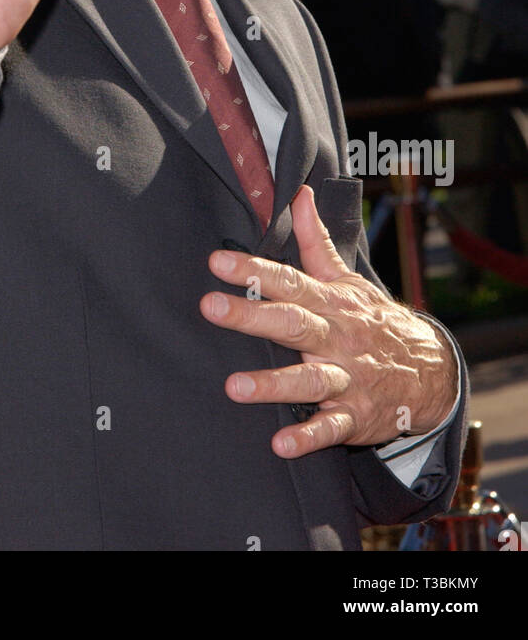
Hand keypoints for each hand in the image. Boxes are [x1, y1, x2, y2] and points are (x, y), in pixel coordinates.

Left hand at [200, 184, 457, 458]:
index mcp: (329, 302)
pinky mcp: (354, 416)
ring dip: (273, 383)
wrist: (429, 372)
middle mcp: (335, 337)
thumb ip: (315, 240)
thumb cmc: (372, 319)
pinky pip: (330, 428)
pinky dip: (308, 437)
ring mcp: (346, 377)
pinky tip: (280, 445)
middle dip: (250, 316)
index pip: (288, 281)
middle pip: (292, 323)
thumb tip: (300, 194)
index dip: (253, 270)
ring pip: (309, 379)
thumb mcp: (346, 279)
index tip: (217, 261)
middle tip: (209, 307)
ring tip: (234, 387)